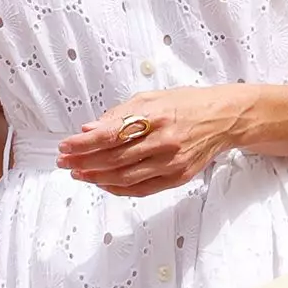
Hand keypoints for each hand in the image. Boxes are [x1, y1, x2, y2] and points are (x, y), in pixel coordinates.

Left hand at [57, 86, 249, 196]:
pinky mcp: (177, 177)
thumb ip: (119, 114)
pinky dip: (117, 188)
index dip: (84, 143)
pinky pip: (141, 189)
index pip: (111, 134)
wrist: (223, 119)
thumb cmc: (185, 104)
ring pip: (125, 177)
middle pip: (114, 158)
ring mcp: (171, 162)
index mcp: (155, 115)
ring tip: (78, 173)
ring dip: (96, 177)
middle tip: (64, 162)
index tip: (66, 146)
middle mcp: (163, 140)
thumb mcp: (151, 98)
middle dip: (83, 161)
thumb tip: (89, 128)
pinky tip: (102, 182)